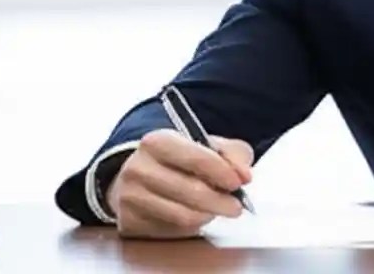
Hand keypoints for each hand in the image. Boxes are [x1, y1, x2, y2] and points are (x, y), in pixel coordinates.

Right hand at [107, 129, 253, 238]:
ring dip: (207, 215)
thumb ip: (231, 153)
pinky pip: (171, 231)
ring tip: (216, 210)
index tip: (238, 182)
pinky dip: (190, 227)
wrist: (137, 175)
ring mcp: (131, 197)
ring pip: (182, 216)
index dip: (221, 172)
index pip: (195, 158)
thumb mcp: (203, 146)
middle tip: (236, 207)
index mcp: (157, 142)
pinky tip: (195, 216)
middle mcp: (139, 168)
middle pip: (191, 191)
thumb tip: (244, 175)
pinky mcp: (129, 222)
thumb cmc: (176, 161)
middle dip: (220, 201)